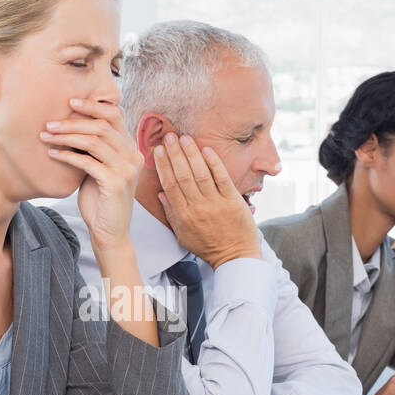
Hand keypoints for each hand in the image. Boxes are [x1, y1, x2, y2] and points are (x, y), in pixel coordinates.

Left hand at [46, 97, 142, 257]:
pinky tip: (52, 154)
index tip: (70, 102)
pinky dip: (67, 155)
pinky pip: (87, 162)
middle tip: (50, 122)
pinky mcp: (115, 183)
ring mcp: (126, 170)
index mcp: (130, 148)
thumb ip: (93, 148)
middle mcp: (133, 156)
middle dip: (73, 121)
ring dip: (66, 136)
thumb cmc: (100, 200)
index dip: (92, 106)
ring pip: (94, 141)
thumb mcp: (97, 168)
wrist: (109, 232)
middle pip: (102, 126)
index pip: (114, 116)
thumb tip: (72, 123)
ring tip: (46, 136)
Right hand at [153, 132, 260, 267]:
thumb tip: (161, 193)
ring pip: (200, 174)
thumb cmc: (209, 247)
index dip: (163, 166)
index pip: (170, 185)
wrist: (235, 257)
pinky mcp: (233, 201)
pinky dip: (214, 162)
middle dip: (174, 154)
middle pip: (183, 176)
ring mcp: (216, 203)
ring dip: (191, 154)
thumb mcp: (183, 235)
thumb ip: (171, 213)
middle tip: (169, 137)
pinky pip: (222, 177)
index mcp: (184, 216)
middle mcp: (198, 208)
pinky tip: (206, 149)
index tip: (158, 151)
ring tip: (184, 138)